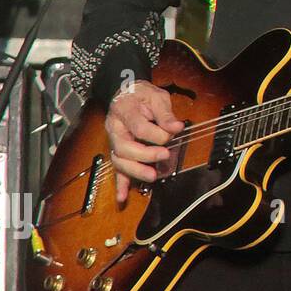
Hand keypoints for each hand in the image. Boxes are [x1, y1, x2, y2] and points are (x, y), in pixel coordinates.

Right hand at [105, 80, 184, 203]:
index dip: (156, 134)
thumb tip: (177, 127)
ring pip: (119, 160)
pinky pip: (116, 169)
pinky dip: (119, 184)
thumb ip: (165, 113)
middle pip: (124, 147)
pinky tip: (122, 198)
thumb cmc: (142, 95)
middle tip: (164, 156)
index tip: (172, 133)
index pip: (138, 127)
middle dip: (145, 155)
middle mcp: (115, 128)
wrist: (125, 93)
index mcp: (125, 111)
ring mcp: (114, 141)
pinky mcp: (118, 151)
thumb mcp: (157, 97)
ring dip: (135, 171)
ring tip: (152, 176)